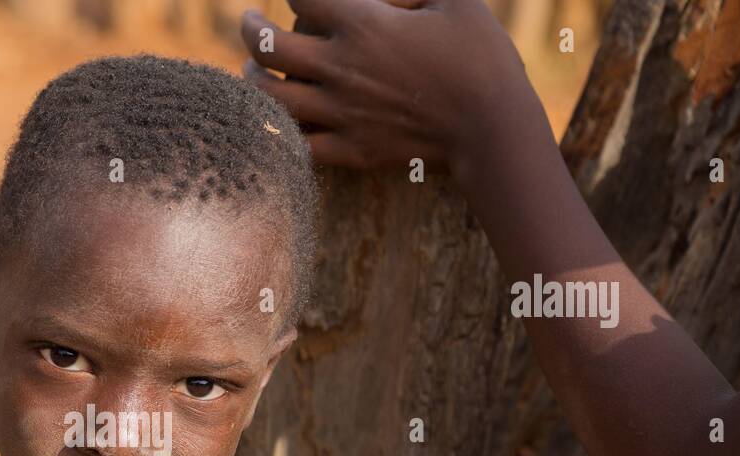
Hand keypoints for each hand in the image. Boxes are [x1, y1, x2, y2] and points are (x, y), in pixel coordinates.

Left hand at [240, 0, 538, 170]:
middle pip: (268, 47)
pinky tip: (275, 116)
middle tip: (248, 22)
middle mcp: (341, 69)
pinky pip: (296, 143)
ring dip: (252, 79)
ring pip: (270, 98)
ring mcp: (341, 114)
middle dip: (250, 29)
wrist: (491, 126)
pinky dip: (277, 128)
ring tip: (251, 69)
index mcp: (363, 25)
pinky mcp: (350, 149)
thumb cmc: (479, 54)